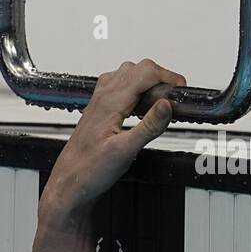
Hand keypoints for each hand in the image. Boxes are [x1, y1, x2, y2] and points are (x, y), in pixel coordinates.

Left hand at [42, 59, 186, 217]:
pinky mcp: (98, 109)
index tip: (181, 91)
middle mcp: (102, 97)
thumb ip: (149, 126)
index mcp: (110, 102)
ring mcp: (99, 101)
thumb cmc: (89, 171)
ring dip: (148, 82)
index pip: (146, 72)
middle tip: (173, 99)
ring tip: (158, 105)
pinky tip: (140, 108)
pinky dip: (135, 90)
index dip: (168, 77)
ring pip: (128, 74)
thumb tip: (167, 105)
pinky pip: (119, 87)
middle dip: (161, 78)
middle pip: (139, 68)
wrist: (68, 183)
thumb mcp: (126, 151)